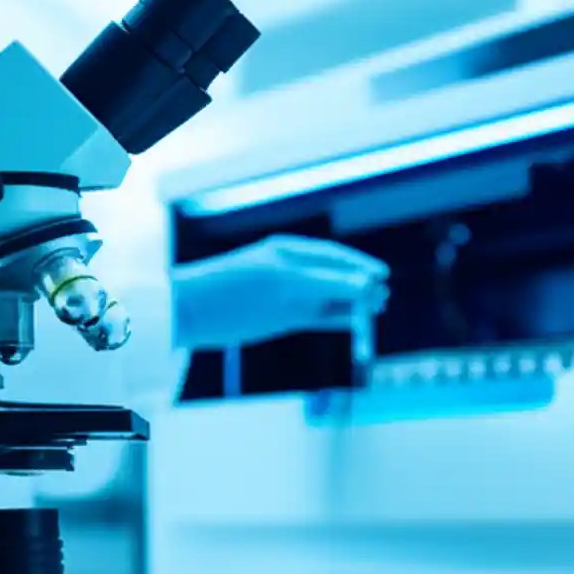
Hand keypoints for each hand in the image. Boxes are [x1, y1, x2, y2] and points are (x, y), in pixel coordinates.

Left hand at [172, 234, 388, 348]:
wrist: (189, 313)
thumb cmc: (233, 292)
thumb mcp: (285, 285)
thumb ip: (327, 284)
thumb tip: (366, 284)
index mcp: (288, 252)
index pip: (333, 256)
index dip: (359, 266)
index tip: (382, 276)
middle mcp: (289, 271)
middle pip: (333, 276)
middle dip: (360, 286)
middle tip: (384, 298)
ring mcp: (285, 295)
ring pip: (326, 297)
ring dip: (351, 303)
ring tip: (377, 309)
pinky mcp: (279, 317)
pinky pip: (315, 315)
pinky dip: (335, 318)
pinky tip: (353, 322)